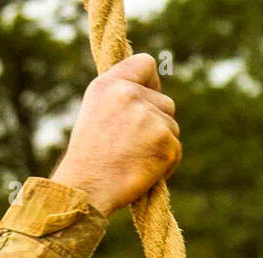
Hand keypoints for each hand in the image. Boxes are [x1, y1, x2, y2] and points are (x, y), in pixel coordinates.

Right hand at [50, 53, 180, 215]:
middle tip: (134, 145)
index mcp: (111, 84)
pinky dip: (166, 164)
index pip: (146, 63)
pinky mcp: (165, 142)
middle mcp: (131, 95)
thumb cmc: (89, 157)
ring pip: (172, 127)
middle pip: (165, 102)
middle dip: (157, 123)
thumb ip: (121, 95)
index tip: (149, 97)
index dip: (152, 82)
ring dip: (161, 144)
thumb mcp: (96, 111)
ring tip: (135, 160)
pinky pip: (176, 150)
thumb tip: (149, 92)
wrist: (86, 188)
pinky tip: (144, 172)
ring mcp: (150, 118)